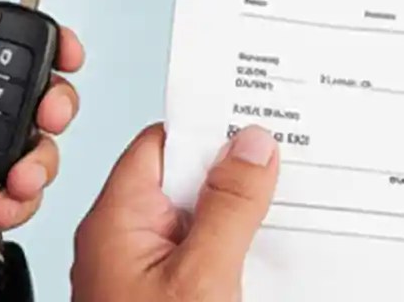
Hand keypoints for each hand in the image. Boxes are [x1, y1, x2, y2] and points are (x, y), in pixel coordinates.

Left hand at [0, 0, 83, 298]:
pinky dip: (23, 201)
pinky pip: (27, 196)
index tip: (63, 49)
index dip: (43, 43)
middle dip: (56, 102)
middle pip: (37, 93)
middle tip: (49, 115)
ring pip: (40, 146)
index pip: (5, 45)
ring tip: (16, 176)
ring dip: (41, 159)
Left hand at [71, 124, 279, 301]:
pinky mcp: (165, 296)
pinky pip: (203, 257)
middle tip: (285, 164)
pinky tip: (266, 255)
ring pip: (199, 222)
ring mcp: (144, 273)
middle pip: (185, 182)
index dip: (207, 128)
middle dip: (234, 173)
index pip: (160, 145)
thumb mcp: (201, 276)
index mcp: (116, 222)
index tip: (255, 119)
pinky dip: (235, 252)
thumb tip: (252, 145)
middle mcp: (124, 242)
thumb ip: (229, 208)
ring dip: (239, 216)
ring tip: (286, 210)